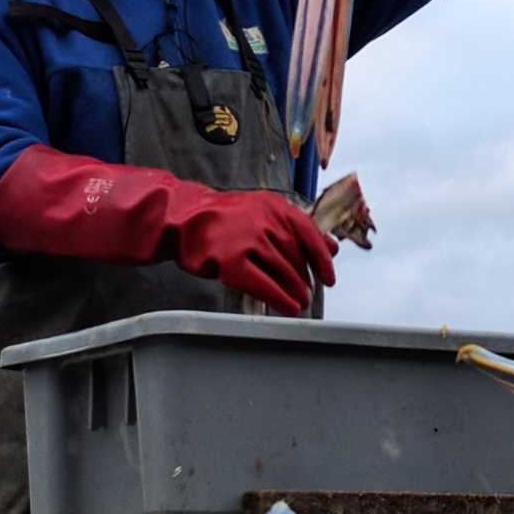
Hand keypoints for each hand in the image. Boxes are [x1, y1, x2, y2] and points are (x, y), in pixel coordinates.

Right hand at [170, 190, 338, 314]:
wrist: (182, 218)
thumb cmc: (222, 219)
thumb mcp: (261, 211)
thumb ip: (294, 227)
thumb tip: (331, 247)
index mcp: (274, 205)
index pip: (309, 233)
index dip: (322, 259)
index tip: (329, 277)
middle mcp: (264, 219)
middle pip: (295, 256)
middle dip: (304, 278)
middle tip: (307, 293)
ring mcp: (248, 240)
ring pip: (283, 271)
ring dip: (295, 291)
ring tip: (299, 302)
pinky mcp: (231, 261)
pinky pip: (264, 285)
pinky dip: (279, 298)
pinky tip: (287, 307)